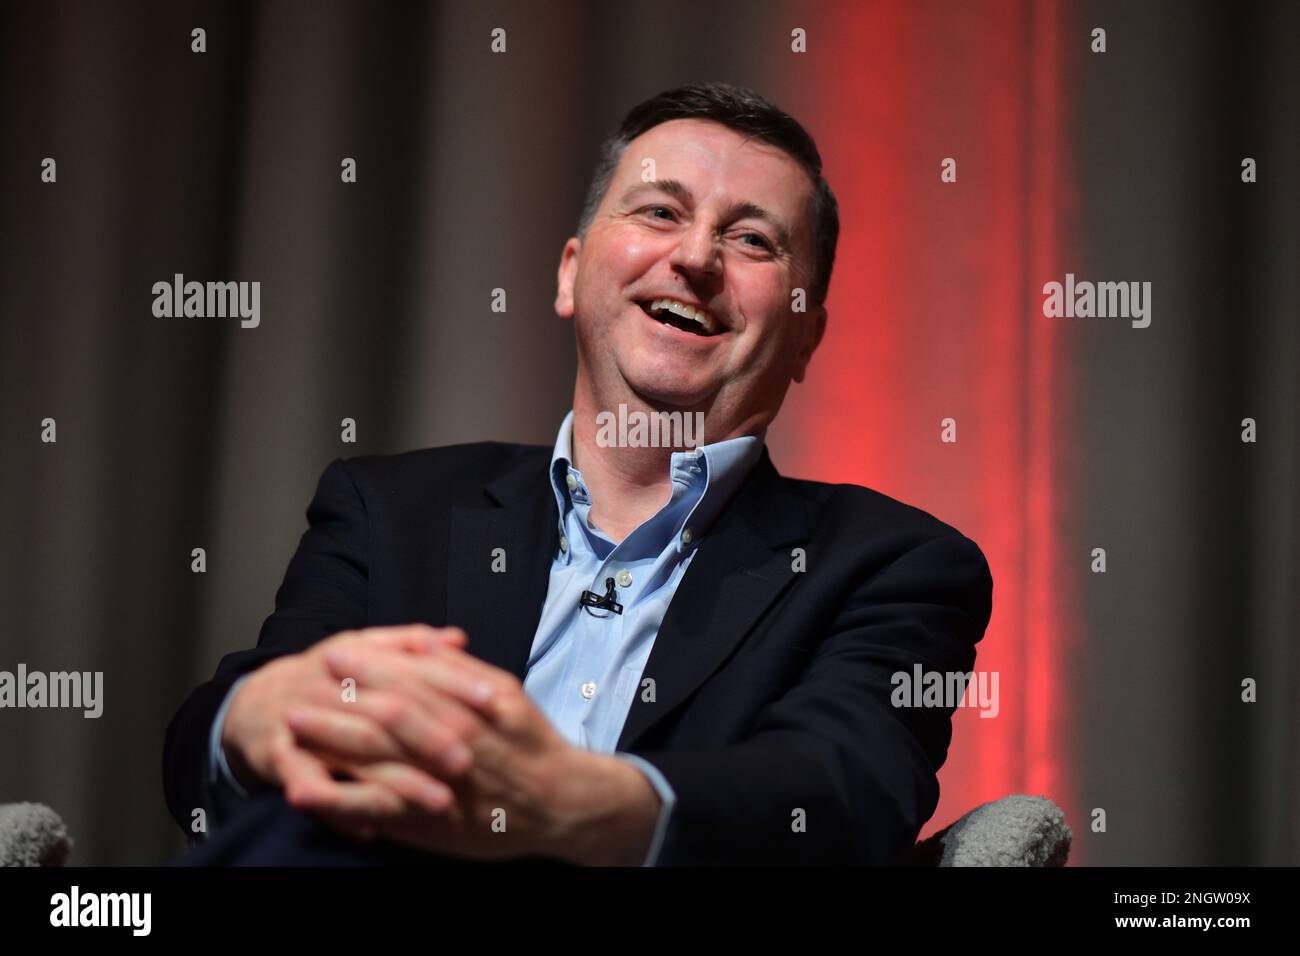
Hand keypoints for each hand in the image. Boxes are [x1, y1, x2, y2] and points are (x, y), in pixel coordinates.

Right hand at [220, 624, 478, 834]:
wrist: (255, 705)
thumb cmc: (325, 678)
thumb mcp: (364, 651)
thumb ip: (411, 644)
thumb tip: (458, 637)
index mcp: (358, 653)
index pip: (414, 665)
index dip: (454, 681)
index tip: (494, 700)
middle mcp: (332, 684)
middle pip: (387, 710)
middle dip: (430, 737)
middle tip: (470, 761)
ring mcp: (304, 722)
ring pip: (357, 753)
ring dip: (398, 781)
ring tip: (440, 803)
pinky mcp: (280, 759)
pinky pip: (313, 788)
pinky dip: (341, 811)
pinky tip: (372, 830)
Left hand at [288, 642, 661, 864]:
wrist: (558, 803)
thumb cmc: (530, 744)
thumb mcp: (505, 692)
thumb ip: (462, 669)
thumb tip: (424, 641)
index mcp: (469, 705)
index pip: (410, 677)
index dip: (370, 664)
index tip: (337, 651)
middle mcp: (451, 740)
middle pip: (385, 713)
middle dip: (340, 695)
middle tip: (301, 679)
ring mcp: (438, 780)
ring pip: (376, 756)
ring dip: (329, 738)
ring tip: (290, 725)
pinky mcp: (427, 818)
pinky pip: (376, 808)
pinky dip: (338, 800)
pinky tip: (305, 791)